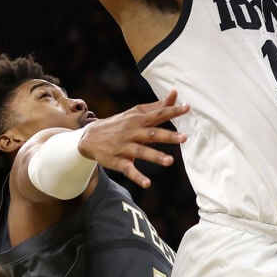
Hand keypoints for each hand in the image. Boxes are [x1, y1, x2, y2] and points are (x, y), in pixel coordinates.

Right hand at [75, 90, 189, 187]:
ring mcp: (124, 147)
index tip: (187, 108)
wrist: (89, 137)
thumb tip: (175, 93)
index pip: (157, 114)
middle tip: (184, 137)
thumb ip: (157, 106)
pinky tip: (147, 183)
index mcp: (138, 119)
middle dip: (168, 136)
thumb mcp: (136, 112)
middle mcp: (132, 132)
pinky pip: (128, 169)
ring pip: (141, 151)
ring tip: (170, 161)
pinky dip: (137, 176)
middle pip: (152, 133)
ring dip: (155, 156)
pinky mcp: (117, 161)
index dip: (172, 111)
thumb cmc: (120, 124)